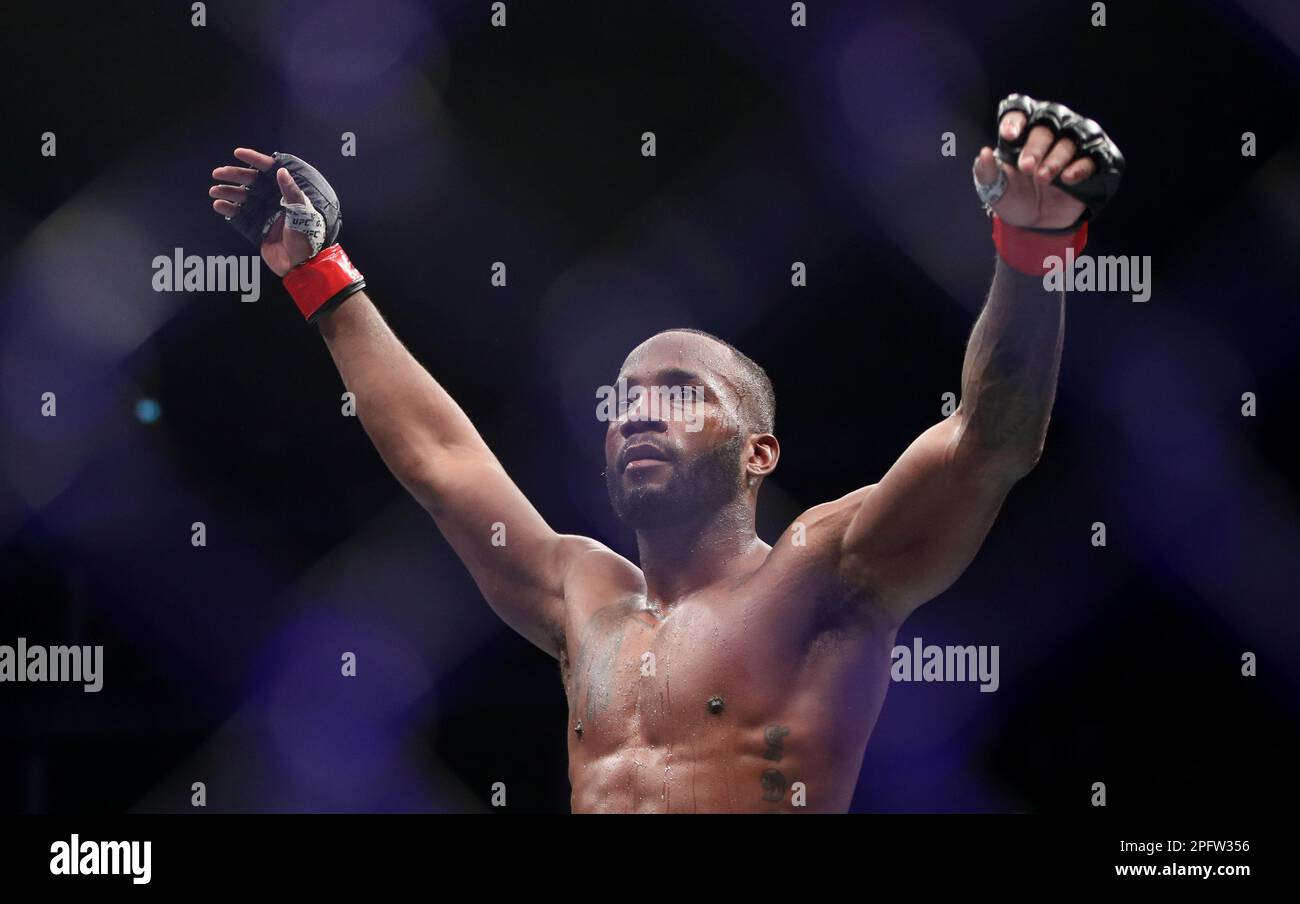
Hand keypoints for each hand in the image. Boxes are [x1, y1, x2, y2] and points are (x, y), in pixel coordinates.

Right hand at [210, 148, 314, 276]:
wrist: (302, 264)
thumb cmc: (308, 236)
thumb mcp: (303, 212)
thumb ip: (291, 192)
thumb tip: (281, 170)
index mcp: (286, 192)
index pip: (269, 171)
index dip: (255, 160)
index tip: (238, 153)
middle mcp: (274, 200)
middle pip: (251, 182)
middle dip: (234, 175)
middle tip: (217, 173)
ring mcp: (264, 213)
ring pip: (242, 197)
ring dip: (227, 192)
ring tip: (214, 190)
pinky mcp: (255, 228)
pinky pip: (239, 216)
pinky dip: (228, 210)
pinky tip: (219, 205)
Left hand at [973, 108, 1097, 230]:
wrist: (1037, 222)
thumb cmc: (1015, 197)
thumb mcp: (995, 190)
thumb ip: (986, 173)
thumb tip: (984, 153)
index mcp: (1022, 132)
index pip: (1020, 112)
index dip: (1015, 121)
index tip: (1009, 136)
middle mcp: (1050, 132)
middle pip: (1045, 126)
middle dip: (1035, 146)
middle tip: (1026, 167)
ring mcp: (1072, 146)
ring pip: (1069, 139)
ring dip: (1056, 158)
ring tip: (1043, 178)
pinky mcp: (1091, 162)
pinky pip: (1092, 157)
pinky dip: (1080, 166)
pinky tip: (1068, 178)